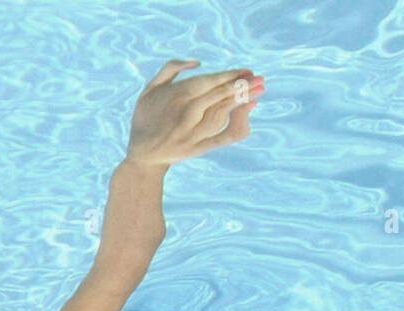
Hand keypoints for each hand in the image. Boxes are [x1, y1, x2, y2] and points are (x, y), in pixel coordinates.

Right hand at [126, 60, 262, 167]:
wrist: (141, 156)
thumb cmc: (146, 119)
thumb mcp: (149, 89)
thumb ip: (170, 69)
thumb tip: (197, 62)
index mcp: (176, 96)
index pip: (210, 81)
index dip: (231, 75)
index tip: (247, 71)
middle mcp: (185, 113)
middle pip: (220, 95)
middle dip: (243, 86)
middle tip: (261, 79)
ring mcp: (191, 132)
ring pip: (223, 113)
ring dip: (243, 100)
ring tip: (260, 89)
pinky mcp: (196, 148)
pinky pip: (221, 136)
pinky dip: (237, 124)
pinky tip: (249, 110)